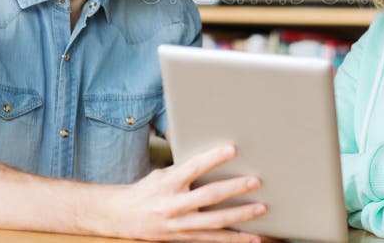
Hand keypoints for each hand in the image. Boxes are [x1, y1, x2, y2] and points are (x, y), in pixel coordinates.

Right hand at [106, 145, 265, 241]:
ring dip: (240, 216)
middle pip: (208, 196)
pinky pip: (213, 240)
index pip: (193, 167)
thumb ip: (186, 171)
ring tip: (261, 209)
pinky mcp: (184, 238)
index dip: (213, 158)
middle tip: (255, 181)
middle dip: (234, 189)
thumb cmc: (147, 190)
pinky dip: (234, 239)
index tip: (232, 149)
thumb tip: (215, 162)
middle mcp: (174, 205)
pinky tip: (252, 238)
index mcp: (168, 183)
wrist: (123, 217)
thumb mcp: (162, 175)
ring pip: (214, 222)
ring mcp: (179, 225)